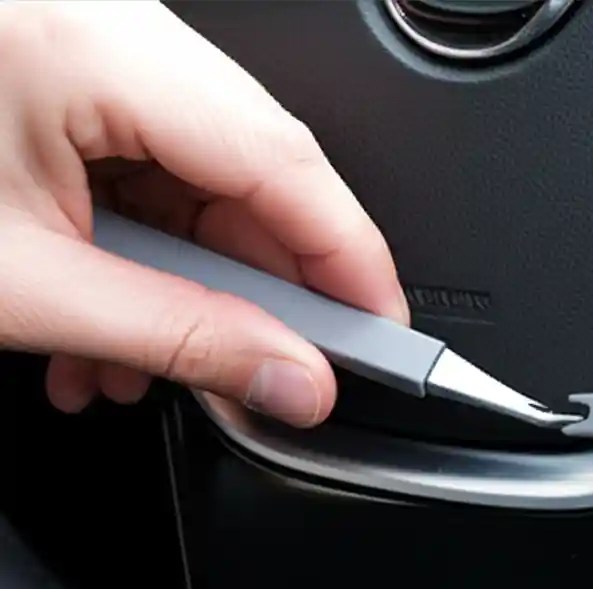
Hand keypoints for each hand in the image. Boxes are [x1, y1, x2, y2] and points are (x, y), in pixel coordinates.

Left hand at [0, 1, 409, 425]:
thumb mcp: (22, 282)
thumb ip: (178, 337)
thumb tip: (291, 377)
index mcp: (96, 46)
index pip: (285, 161)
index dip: (352, 259)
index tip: (385, 337)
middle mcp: (105, 27)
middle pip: (252, 168)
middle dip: (264, 287)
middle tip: (275, 367)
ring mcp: (84, 48)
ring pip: (198, 174)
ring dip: (189, 281)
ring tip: (138, 365)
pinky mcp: (62, 78)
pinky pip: (144, 163)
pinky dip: (141, 248)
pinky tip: (100, 319)